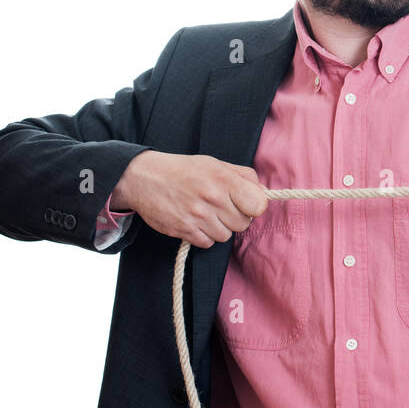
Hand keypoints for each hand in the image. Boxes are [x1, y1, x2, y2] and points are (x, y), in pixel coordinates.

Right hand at [111, 150, 268, 248]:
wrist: (145, 178)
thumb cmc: (183, 170)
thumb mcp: (216, 164)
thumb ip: (244, 176)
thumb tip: (263, 191)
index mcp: (224, 179)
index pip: (258, 205)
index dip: (255, 206)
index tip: (246, 204)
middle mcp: (212, 198)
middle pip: (243, 224)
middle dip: (235, 217)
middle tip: (222, 208)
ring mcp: (198, 216)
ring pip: (226, 235)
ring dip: (219, 228)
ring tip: (206, 213)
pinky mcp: (184, 230)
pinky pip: (208, 243)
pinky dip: (204, 236)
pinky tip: (195, 222)